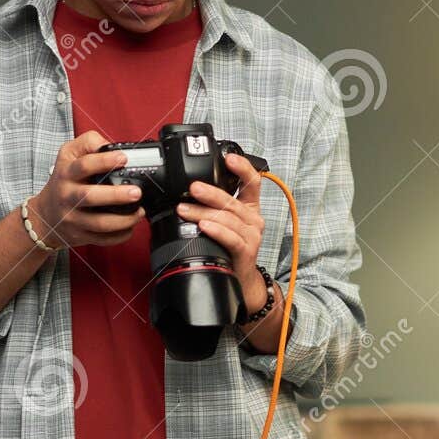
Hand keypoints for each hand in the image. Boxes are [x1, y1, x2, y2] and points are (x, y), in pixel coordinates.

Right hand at [28, 131, 144, 248]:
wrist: (45, 215)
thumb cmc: (63, 181)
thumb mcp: (68, 154)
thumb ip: (89, 143)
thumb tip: (111, 146)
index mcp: (67, 173)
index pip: (83, 165)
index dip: (104, 161)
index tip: (123, 158)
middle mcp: (68, 196)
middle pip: (90, 197)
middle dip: (116, 195)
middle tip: (136, 192)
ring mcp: (73, 218)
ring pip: (99, 223)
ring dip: (123, 220)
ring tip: (139, 212)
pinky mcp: (80, 235)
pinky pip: (103, 239)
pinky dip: (120, 236)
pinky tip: (130, 226)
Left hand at [177, 153, 268, 314]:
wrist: (241, 280)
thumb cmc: (228, 249)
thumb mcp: (225, 224)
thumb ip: (213, 208)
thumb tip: (185, 193)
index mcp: (249, 207)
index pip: (252, 182)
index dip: (242, 168)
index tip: (228, 158)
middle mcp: (254, 219)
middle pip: (232, 200)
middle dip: (210, 192)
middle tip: (192, 187)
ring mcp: (252, 235)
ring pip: (227, 219)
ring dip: (203, 213)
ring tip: (184, 210)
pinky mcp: (246, 251)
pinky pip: (231, 238)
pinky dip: (216, 231)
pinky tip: (204, 227)